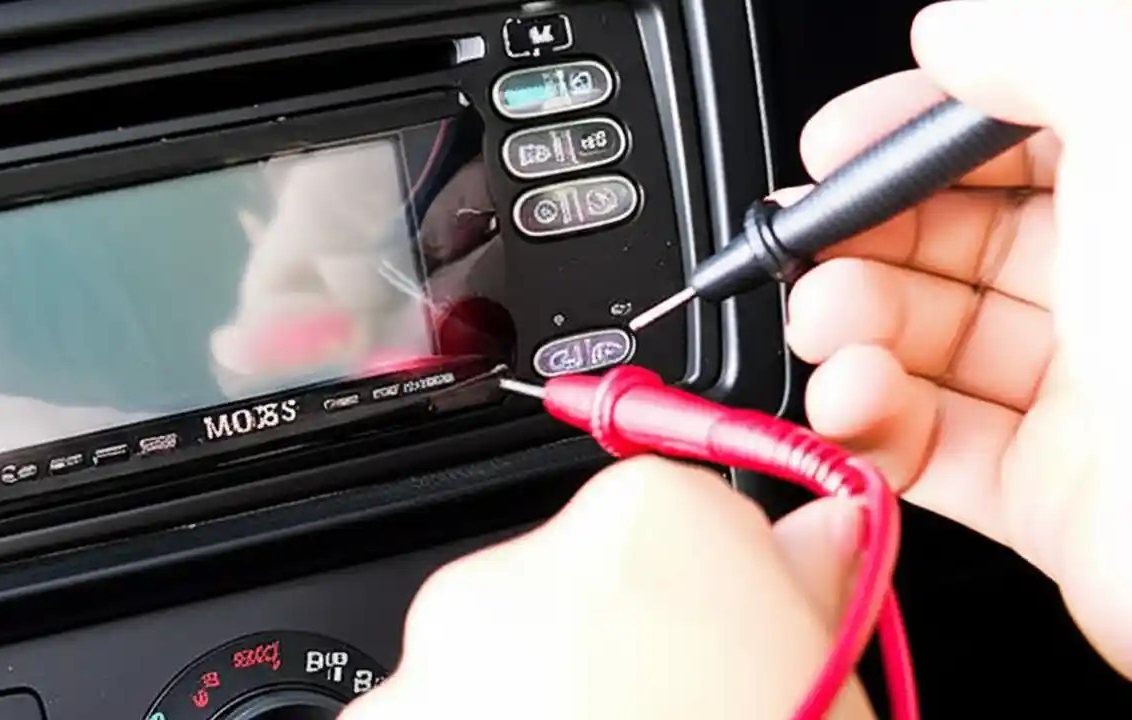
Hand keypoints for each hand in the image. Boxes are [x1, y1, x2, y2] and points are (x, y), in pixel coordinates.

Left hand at [342, 457, 875, 718]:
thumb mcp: (834, 703)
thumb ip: (809, 594)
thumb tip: (817, 536)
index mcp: (649, 527)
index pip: (676, 522)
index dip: (712, 599)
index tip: (727, 650)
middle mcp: (516, 569)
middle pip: (573, 594)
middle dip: (610, 656)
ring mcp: (429, 669)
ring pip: (496, 672)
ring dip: (534, 716)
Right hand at [783, 0, 1131, 673]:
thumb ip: (1047, 46)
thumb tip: (955, 33)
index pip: (1014, 141)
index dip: (911, 136)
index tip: (831, 147)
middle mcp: (1122, 294)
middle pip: (957, 246)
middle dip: (862, 241)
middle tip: (808, 245)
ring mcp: (1089, 398)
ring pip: (933, 347)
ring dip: (850, 333)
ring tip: (826, 328)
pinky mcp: (1054, 498)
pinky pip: (935, 451)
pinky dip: (871, 426)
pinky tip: (850, 401)